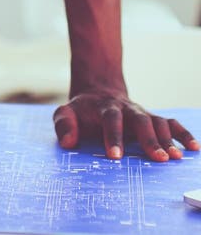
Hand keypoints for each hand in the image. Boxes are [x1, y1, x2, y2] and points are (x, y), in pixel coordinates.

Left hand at [54, 90, 199, 160]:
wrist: (98, 92)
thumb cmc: (82, 111)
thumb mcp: (66, 112)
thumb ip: (64, 123)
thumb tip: (68, 141)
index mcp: (105, 108)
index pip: (110, 120)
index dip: (113, 137)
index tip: (115, 157)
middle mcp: (127, 109)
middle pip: (139, 120)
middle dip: (149, 139)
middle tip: (158, 158)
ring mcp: (142, 113)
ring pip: (157, 121)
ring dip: (168, 139)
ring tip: (176, 158)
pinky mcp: (152, 118)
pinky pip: (170, 123)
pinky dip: (183, 133)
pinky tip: (194, 147)